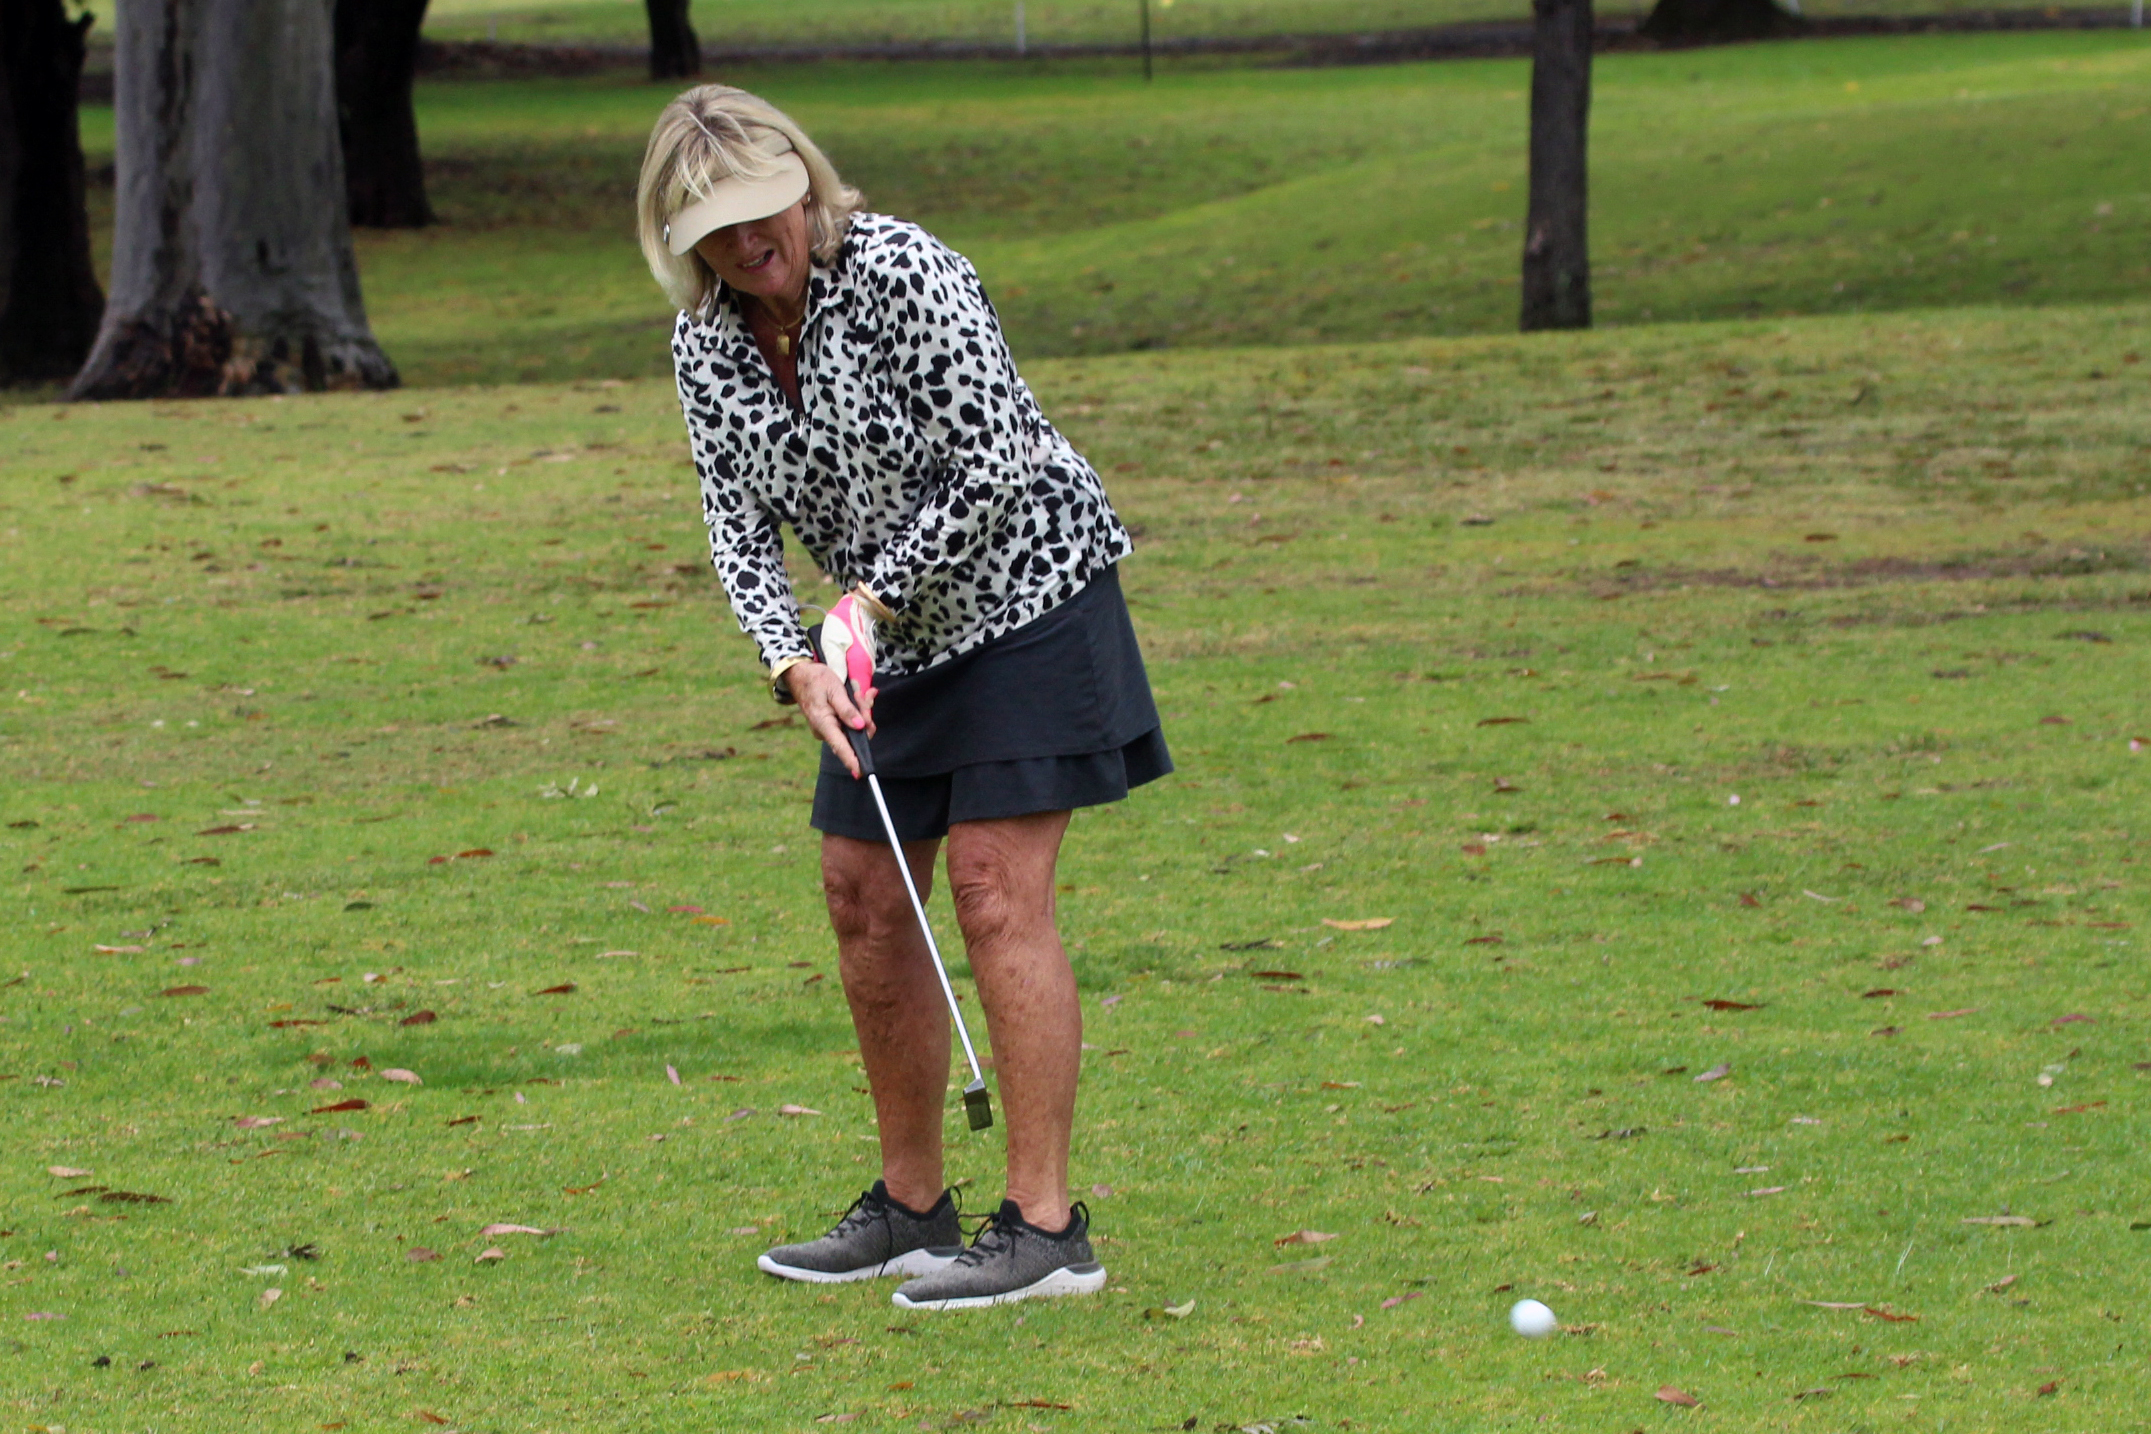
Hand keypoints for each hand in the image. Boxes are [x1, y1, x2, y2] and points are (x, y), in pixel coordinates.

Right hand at [784, 660, 876, 778]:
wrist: (801, 674)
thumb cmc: (816, 681)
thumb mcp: (834, 691)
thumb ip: (847, 710)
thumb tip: (859, 727)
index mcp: (824, 723)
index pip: (840, 747)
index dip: (852, 761)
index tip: (861, 773)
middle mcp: (826, 730)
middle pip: (855, 734)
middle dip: (866, 717)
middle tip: (866, 697)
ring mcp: (830, 727)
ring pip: (856, 726)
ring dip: (863, 709)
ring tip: (863, 693)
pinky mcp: (833, 723)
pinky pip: (851, 720)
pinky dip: (858, 708)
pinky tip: (861, 695)